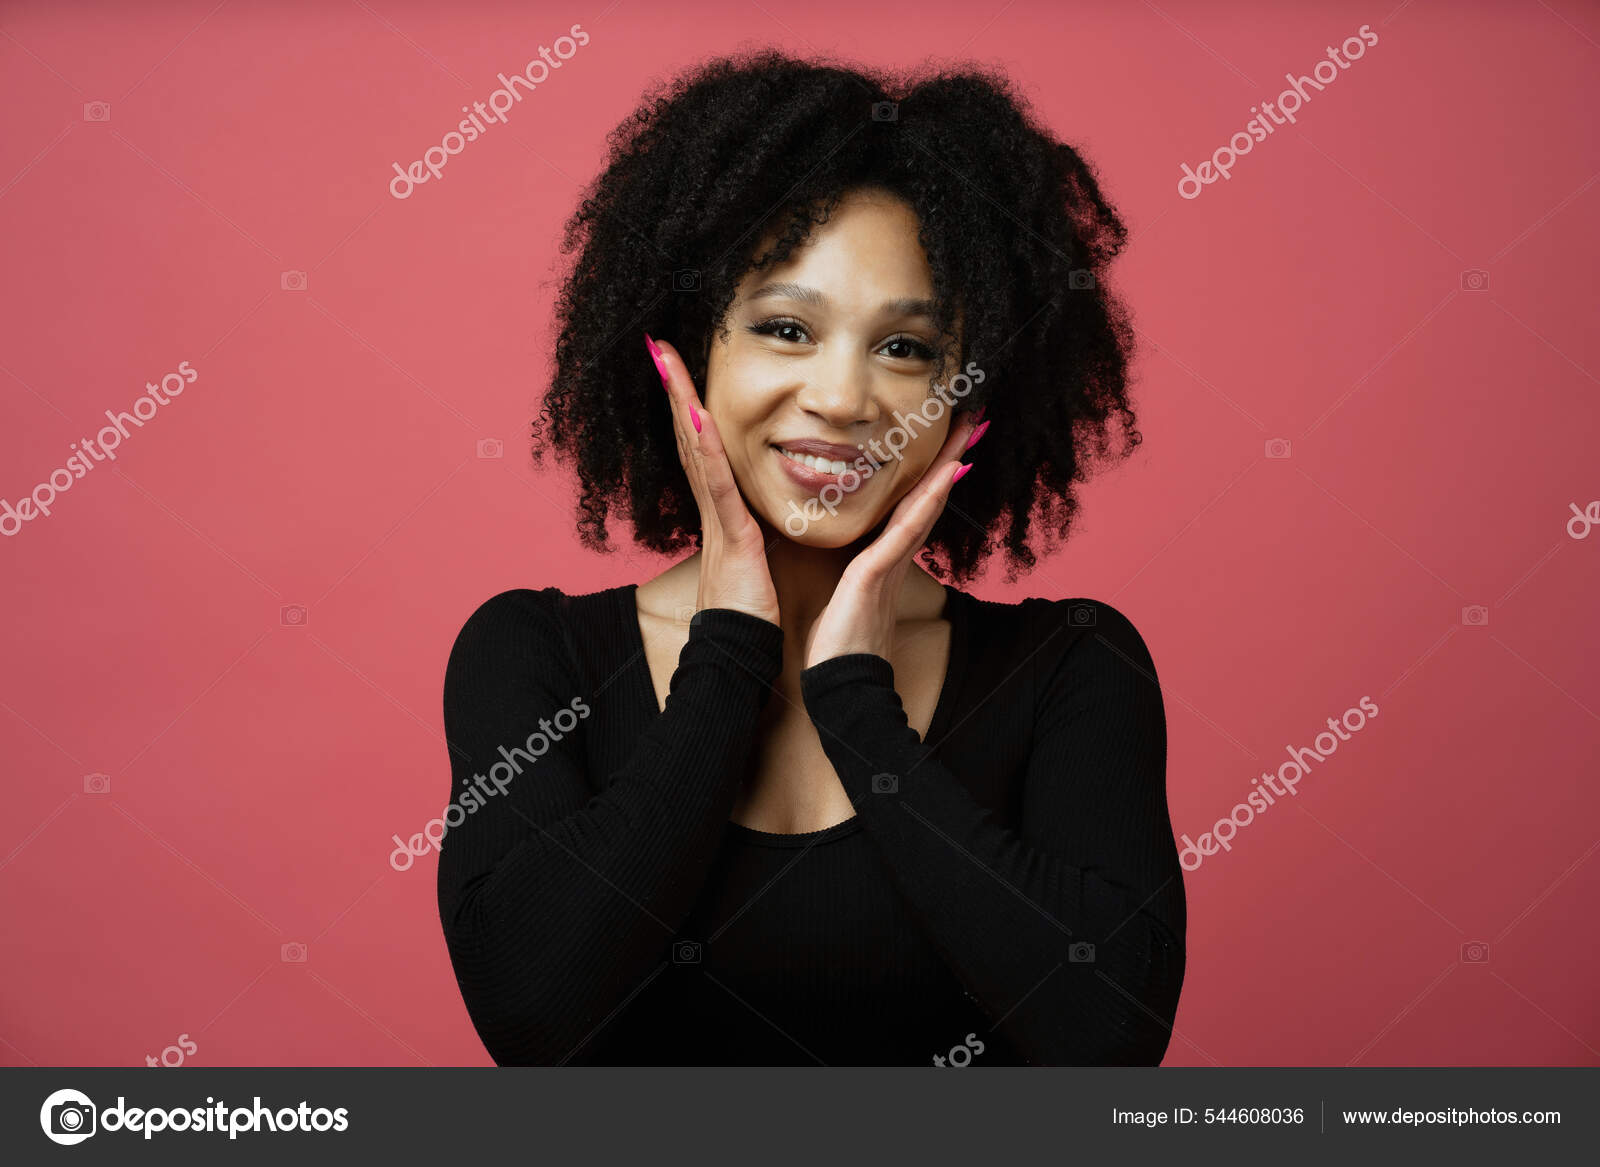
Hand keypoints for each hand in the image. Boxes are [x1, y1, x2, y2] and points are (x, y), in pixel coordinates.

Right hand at [647, 335, 780, 625]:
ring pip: (696, 451)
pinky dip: (706, 452)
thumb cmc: (752, 617)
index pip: (705, 451)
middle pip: (690, 438)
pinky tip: (698, 419)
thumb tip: (771, 520)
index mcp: (724, 515)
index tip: (683, 371)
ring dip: (682, 404)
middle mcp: (714, 511)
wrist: (740, 656)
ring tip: (668, 361)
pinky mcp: (731, 539)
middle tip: (660, 347)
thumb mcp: (759, 564)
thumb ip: (762, 536)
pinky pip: (717, 488)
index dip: (692, 409)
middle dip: (676, 391)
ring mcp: (718, 522)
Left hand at [804, 415, 981, 666]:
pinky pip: (904, 532)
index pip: (912, 505)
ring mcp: (890, 564)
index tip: (948, 438)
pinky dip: (925, 503)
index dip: (931, 471)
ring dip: (948, 466)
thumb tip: (852, 560)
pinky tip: (942, 477)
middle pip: (929, 497)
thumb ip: (853, 574)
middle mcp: (895, 556)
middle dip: (951, 457)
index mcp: (884, 558)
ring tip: (968, 431)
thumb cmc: (840, 647)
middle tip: (974, 419)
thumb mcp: (846, 597)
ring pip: (924, 505)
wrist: (842, 685)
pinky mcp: (876, 575)